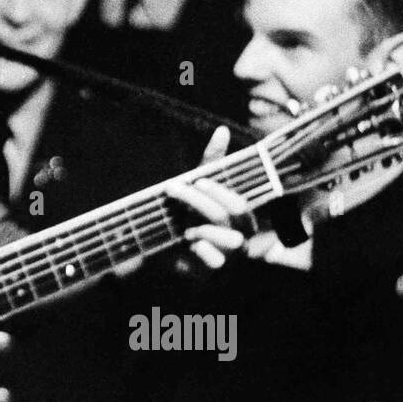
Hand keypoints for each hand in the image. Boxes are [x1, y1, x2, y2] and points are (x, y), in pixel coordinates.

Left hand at [164, 125, 254, 269]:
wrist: (162, 249)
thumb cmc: (186, 215)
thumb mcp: (197, 188)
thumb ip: (211, 162)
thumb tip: (223, 130)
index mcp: (239, 216)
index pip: (239, 202)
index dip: (218, 190)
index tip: (194, 179)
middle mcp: (240, 236)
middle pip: (230, 214)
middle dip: (199, 200)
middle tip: (172, 189)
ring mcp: (230, 256)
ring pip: (229, 239)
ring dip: (201, 227)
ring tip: (183, 226)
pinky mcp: (215, 271)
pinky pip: (216, 261)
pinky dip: (201, 250)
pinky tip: (189, 244)